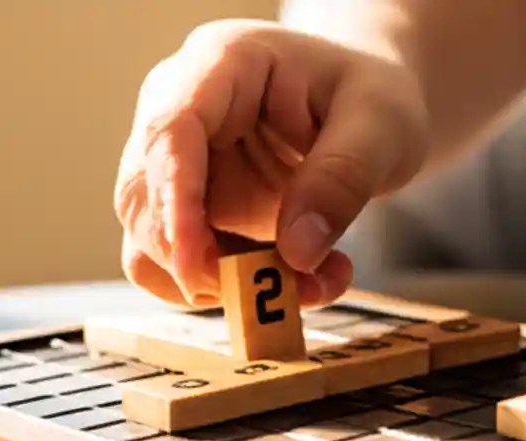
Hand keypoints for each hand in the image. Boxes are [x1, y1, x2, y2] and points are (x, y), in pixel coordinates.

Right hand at [115, 19, 428, 307]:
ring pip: (153, 244)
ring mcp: (180, 166)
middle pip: (143, 197)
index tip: (195, 262)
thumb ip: (342, 180)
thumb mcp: (382, 127)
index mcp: (221, 65)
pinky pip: (187, 266)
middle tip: (282, 286)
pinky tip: (303, 279)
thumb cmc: (372, 98)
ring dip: (221, 284)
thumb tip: (297, 252)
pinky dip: (236, 291)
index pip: (171, 132)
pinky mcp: (193, 213)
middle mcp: (180, 112)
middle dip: (198, 259)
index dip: (172, 201)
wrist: (369, 113)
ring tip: (311, 282)